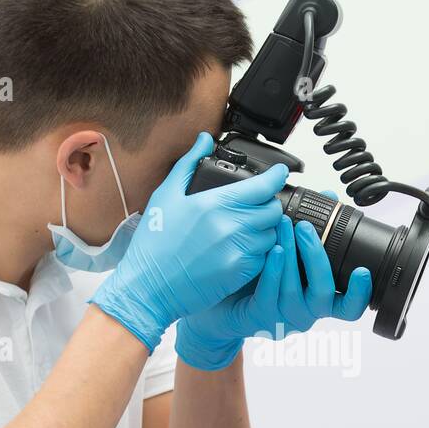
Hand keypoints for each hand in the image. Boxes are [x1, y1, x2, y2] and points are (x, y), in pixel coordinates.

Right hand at [90, 132, 288, 351]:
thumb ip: (189, 163)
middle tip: (257, 204)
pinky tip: (240, 249)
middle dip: (269, 203)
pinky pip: (265, 257)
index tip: (279, 172)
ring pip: (273, 234)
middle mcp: (231, 227)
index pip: (263, 185)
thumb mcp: (166, 196)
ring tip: (246, 228)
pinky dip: (259, 251)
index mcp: (214, 203)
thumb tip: (205, 139)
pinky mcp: (241, 274)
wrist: (149, 287)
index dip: (277, 175)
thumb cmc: (155, 244)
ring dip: (266, 228)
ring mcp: (238, 252)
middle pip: (273, 209)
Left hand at [174, 206, 372, 370]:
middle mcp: (305, 312)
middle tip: (307, 228)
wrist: (217, 303)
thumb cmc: (254, 277)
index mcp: (317, 298)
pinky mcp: (259, 319)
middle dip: (317, 258)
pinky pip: (270, 296)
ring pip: (296, 293)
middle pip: (325, 294)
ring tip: (286, 228)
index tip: (363, 270)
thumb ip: (308, 229)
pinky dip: (274, 271)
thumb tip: (329, 195)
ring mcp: (282, 318)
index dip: (360, 293)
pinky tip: (272, 251)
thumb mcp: (285, 250)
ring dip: (293, 256)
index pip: (348, 306)